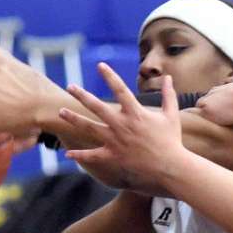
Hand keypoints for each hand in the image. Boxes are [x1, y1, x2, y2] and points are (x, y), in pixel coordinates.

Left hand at [60, 63, 188, 189]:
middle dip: (82, 95)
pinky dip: (80, 155)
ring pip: (89, 128)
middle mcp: (122, 125)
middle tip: (70, 87)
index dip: (110, 76)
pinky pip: (93, 156)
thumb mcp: (171, 115)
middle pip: (97, 106)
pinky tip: (67, 154)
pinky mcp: (113, 157)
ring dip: (74, 119)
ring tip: (61, 112)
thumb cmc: (171, 141)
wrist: (170, 167)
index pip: (120, 89)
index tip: (100, 65)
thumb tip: (168, 77)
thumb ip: (168, 95)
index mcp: (135, 113)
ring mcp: (116, 141)